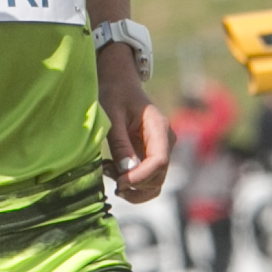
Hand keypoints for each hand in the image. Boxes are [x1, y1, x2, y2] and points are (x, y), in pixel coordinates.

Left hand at [101, 56, 170, 201]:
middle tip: (106, 172)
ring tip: (108, 171)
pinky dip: (131, 183)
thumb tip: (127, 172)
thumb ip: (120, 143)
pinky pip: (147, 179)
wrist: (120, 84)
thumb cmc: (115, 94)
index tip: (118, 183)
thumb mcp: (112, 115)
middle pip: (158, 177)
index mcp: (159, 127)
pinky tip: (113, 170)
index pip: (159, 162)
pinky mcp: (152, 156)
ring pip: (154, 184)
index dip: (140, 178)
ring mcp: (161, 150)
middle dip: (133, 184)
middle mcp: (166, 141)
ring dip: (132, 187)